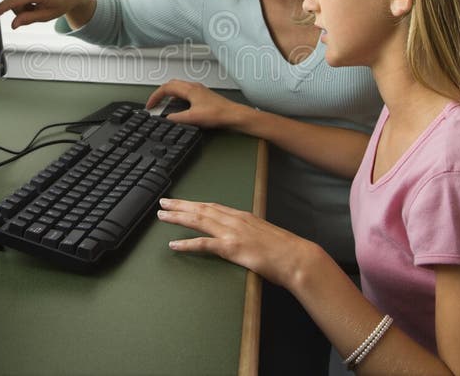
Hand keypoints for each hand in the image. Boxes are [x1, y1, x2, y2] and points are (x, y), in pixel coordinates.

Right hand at [0, 0, 95, 29]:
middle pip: (14, 2)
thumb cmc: (60, 4)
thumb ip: (28, 19)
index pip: (15, 0)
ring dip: (22, 3)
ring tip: (36, 2)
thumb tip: (13, 24)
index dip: (1, 8)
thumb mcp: (47, 16)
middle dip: (20, 10)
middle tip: (35, 10)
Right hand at [145, 79, 247, 128]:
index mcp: (189, 89)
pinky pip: (186, 94)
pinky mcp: (203, 97)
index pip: (166, 88)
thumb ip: (177, 118)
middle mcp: (194, 87)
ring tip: (164, 105)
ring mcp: (199, 91)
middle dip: (160, 93)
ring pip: (179, 89)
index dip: (155, 96)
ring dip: (169, 95)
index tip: (150, 105)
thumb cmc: (218, 114)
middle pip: (171, 85)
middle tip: (155, 103)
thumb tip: (167, 119)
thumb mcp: (193, 118)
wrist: (234, 115)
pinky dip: (178, 99)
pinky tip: (179, 109)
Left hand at [156, 197, 314, 287]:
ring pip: (199, 220)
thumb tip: (241, 235)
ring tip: (162, 215)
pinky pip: (204, 244)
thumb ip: (249, 231)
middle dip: (180, 205)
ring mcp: (232, 233)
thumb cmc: (284, 249)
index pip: (212, 206)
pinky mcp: (232, 248)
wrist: (297, 258)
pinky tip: (174, 245)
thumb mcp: (263, 233)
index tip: (180, 201)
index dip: (194, 203)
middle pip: (201, 209)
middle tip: (163, 202)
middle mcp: (235, 220)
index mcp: (242, 216)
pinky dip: (187, 244)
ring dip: (178, 217)